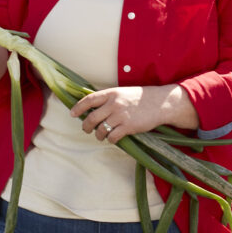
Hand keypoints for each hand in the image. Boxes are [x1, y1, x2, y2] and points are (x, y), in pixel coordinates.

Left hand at [70, 85, 199, 144]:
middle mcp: (113, 104)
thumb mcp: (122, 93)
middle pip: (91, 117)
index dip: (78, 107)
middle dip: (86, 126)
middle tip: (86, 129)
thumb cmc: (140, 98)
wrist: (159, 103)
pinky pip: (112, 137)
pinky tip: (113, 138)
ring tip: (101, 136)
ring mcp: (120, 116)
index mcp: (111, 93)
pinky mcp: (128, 127)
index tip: (72, 113)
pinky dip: (110, 140)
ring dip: (98, 135)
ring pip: (100, 129)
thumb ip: (109, 99)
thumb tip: (93, 108)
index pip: (89, 100)